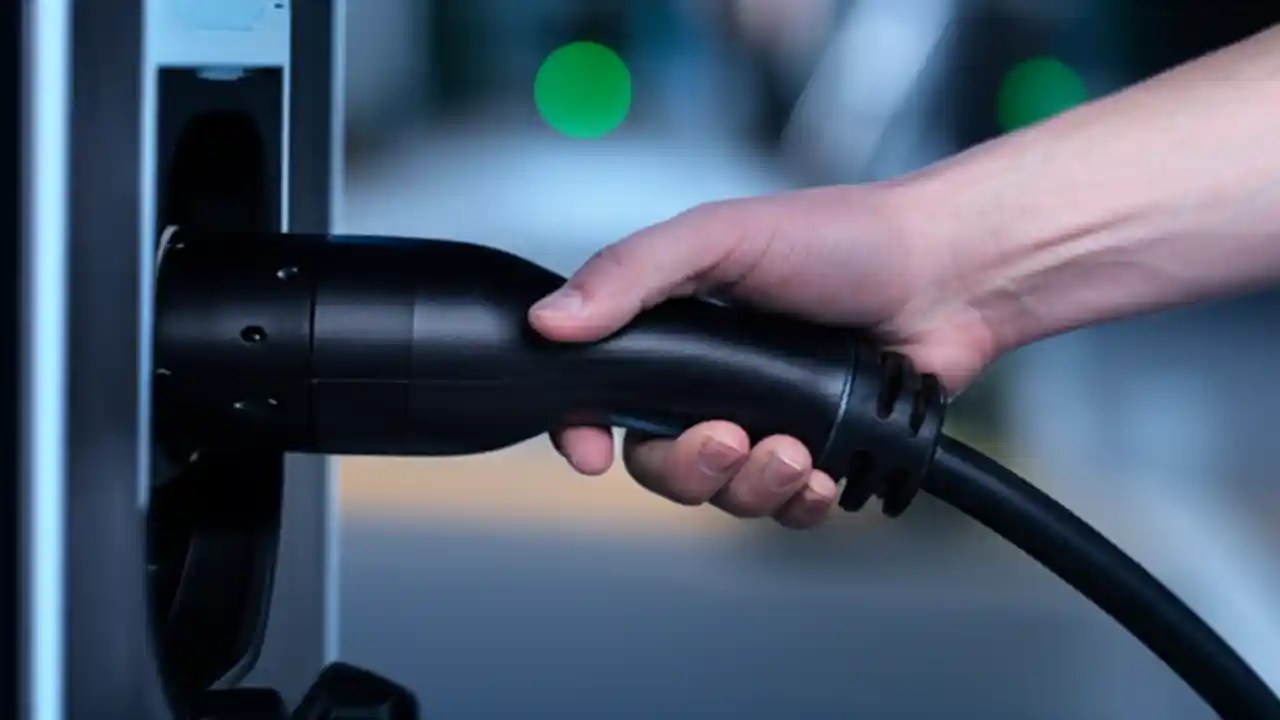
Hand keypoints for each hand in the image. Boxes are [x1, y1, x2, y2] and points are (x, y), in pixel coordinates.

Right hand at [528, 183, 1002, 528]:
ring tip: (796, 450)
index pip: (598, 394)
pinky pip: (782, 509)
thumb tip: (551, 319)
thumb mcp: (721, 235)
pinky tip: (821, 472)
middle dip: (690, 468)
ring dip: (752, 486)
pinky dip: (798, 501)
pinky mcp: (813, 454)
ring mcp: (761, 420)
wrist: (947, 276)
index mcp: (673, 329)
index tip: (591, 451)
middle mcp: (710, 382)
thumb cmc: (841, 239)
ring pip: (720, 494)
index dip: (581, 432)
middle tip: (731, 439)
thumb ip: (633, 273)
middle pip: (657, 463)